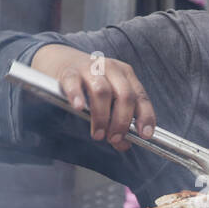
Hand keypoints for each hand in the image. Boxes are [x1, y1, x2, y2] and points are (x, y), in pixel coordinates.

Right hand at [30, 44, 156, 149]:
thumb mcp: (109, 100)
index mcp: (126, 75)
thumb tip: (123, 144)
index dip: (145, 116)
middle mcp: (112, 69)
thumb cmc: (90, 85)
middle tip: (114, 138)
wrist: (63, 62)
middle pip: (124, 95)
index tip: (144, 135)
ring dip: (102, 116)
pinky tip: (79, 108)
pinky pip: (74, 83)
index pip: (141, 97)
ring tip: (98, 134)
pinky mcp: (69, 72)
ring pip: (102, 91)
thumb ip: (118, 121)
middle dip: (122, 121)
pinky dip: (77, 96)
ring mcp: (90, 69)